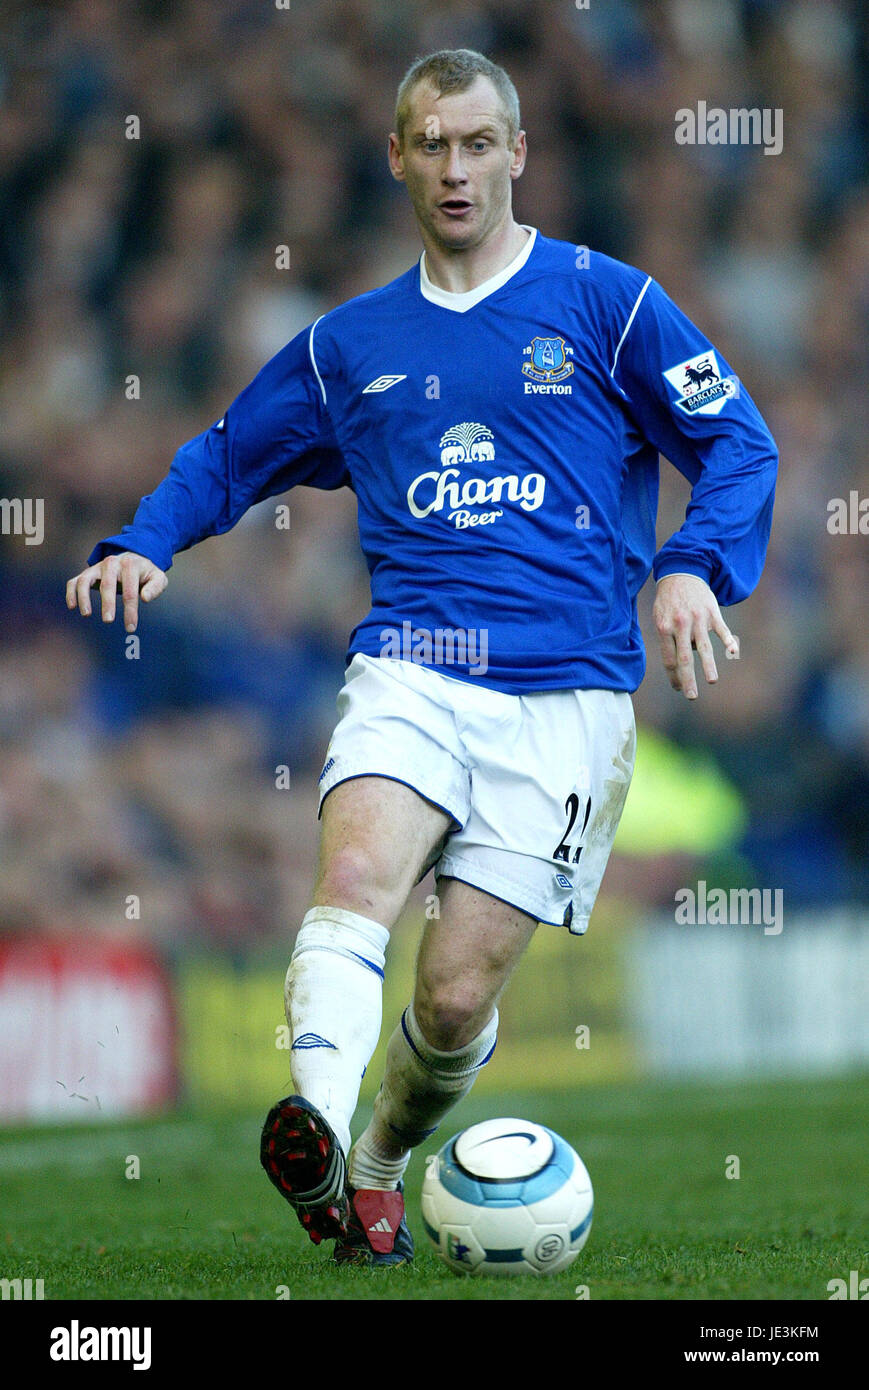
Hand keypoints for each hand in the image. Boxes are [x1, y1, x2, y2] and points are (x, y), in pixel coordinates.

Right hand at [66, 551, 167, 632]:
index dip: (130, 610)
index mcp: (130, 565)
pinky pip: (75, 581)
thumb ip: (155, 587)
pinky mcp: (88, 572)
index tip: (131, 627)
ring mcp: (97, 567)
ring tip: (86, 614)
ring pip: (86, 580)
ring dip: (84, 597)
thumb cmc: (146, 573)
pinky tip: (72, 606)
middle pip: (107, 584)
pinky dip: (71, 593)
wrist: (134, 557)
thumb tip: (145, 598)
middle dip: (107, 603)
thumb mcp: (158, 577)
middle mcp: (111, 563)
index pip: (130, 591)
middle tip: (108, 621)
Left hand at [653, 573, 738, 699]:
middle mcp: (680, 625)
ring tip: (712, 681)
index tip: (678, 688)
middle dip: (688, 678)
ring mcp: (697, 619)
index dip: (674, 676)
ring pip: (704, 647)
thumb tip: (680, 663)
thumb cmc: (669, 600)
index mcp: (664, 628)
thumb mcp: (659, 617)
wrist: (681, 572)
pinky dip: (728, 641)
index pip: (669, 659)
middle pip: (684, 658)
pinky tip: (733, 652)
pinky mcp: (712, 612)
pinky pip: (721, 630)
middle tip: (691, 696)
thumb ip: (667, 639)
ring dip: (708, 665)